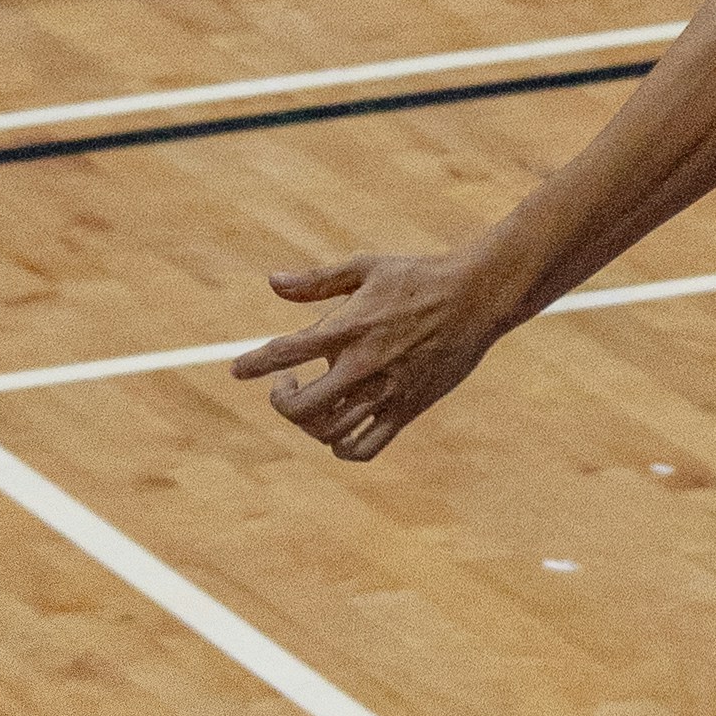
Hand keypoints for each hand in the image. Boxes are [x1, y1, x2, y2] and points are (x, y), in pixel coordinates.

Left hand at [235, 244, 512, 464]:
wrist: (477, 296)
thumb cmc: (418, 276)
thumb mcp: (366, 267)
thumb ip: (317, 281)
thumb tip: (271, 282)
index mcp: (349, 326)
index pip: (287, 351)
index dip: (255, 364)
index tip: (238, 370)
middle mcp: (363, 364)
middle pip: (301, 406)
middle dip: (281, 399)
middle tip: (284, 383)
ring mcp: (386, 392)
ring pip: (328, 432)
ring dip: (309, 423)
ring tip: (313, 401)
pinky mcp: (406, 410)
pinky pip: (364, 448)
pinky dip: (341, 449)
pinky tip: (336, 430)